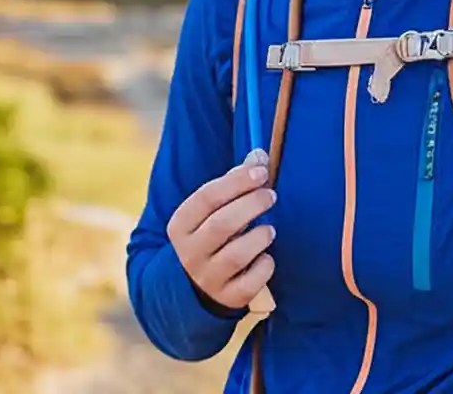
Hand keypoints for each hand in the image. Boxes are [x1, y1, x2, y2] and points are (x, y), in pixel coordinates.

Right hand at [167, 149, 276, 310]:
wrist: (196, 286)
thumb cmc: (213, 235)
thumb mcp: (211, 211)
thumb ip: (234, 184)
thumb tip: (260, 156)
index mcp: (180, 226)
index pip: (206, 198)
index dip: (236, 181)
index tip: (261, 171)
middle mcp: (189, 253)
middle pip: (222, 224)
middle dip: (252, 205)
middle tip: (271, 196)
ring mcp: (207, 278)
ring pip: (236, 255)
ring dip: (259, 237)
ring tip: (269, 229)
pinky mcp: (227, 297)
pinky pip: (251, 283)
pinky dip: (264, 267)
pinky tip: (266, 258)